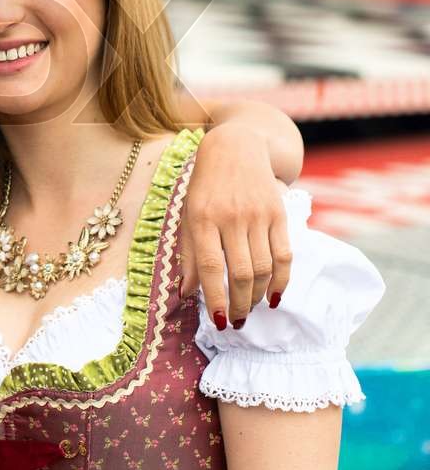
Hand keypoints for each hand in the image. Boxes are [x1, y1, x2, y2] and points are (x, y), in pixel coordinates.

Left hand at [181, 127, 292, 329]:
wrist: (235, 147)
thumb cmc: (205, 187)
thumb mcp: (188, 216)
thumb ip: (189, 254)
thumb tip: (187, 293)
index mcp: (202, 218)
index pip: (211, 267)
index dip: (216, 297)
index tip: (219, 321)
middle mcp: (231, 218)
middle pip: (241, 272)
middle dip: (240, 304)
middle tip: (236, 322)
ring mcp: (258, 215)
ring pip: (264, 267)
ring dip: (259, 296)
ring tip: (251, 309)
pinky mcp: (279, 214)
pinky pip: (284, 255)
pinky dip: (282, 280)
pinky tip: (275, 296)